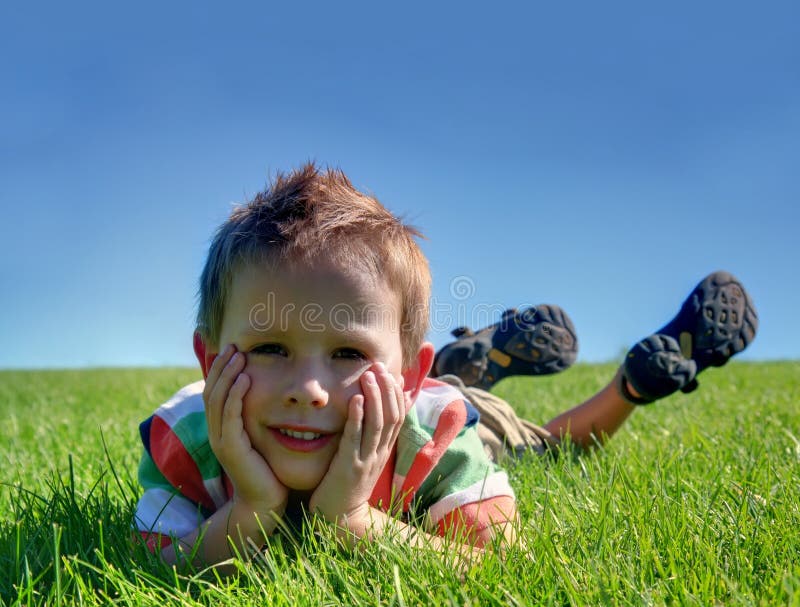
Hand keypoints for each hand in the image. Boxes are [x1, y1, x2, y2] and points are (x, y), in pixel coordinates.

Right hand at [204, 345, 287, 517]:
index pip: (215, 392)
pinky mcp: (231, 448)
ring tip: (239, 356)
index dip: (220, 370)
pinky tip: (245, 379)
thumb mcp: (259, 439)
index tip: (232, 350)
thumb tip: (269, 396)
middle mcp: (216, 433)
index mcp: (221, 429)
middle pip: (212, 391)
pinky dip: (236, 395)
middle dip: (222, 366)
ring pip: (218, 400)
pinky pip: (230, 416)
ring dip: (228, 375)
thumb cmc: (267, 470)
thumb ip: (257, 419)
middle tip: (234, 346)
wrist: (264, 503)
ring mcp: (221, 441)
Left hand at [309, 362, 406, 526]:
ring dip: (375, 397)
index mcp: (383, 450)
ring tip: (368, 375)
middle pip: (391, 416)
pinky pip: (356, 439)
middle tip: (379, 366)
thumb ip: (369, 436)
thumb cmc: (345, 485)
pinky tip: (355, 400)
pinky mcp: (350, 468)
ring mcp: (366, 461)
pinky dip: (357, 418)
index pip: (398, 416)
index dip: (397, 393)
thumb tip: (370, 414)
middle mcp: (379, 453)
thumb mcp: (363, 458)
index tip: (392, 372)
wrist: (338, 520)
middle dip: (387, 389)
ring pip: (378, 424)